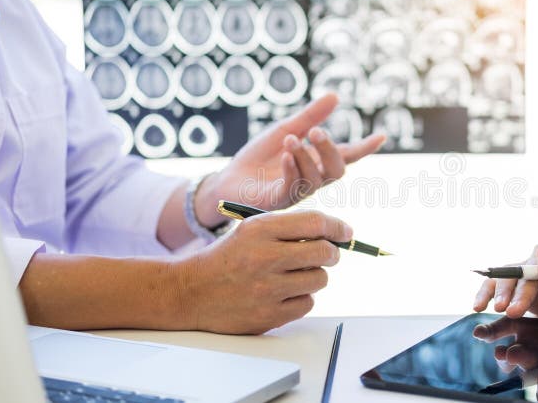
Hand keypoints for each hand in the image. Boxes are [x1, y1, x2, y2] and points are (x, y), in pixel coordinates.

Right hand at [177, 210, 351, 333]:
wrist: (192, 292)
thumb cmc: (228, 258)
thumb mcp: (252, 230)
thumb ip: (289, 228)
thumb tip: (335, 234)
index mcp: (260, 230)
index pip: (315, 223)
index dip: (337, 227)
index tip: (346, 232)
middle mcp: (264, 257)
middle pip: (324, 252)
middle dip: (331, 253)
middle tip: (325, 254)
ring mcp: (267, 289)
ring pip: (319, 279)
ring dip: (314, 277)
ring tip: (294, 275)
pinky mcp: (269, 315)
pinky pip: (307, 303)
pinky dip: (301, 298)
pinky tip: (283, 294)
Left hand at [195, 94, 385, 226]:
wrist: (228, 180)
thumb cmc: (258, 158)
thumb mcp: (285, 130)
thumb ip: (309, 116)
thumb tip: (335, 96)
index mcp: (317, 162)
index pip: (347, 156)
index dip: (365, 147)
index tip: (381, 136)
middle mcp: (313, 179)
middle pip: (338, 169)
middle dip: (330, 149)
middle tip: (316, 131)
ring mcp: (298, 192)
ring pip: (317, 178)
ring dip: (306, 155)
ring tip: (290, 138)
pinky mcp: (280, 201)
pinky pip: (294, 186)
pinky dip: (293, 168)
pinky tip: (286, 154)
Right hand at [473, 239, 537, 317]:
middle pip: (525, 268)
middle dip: (520, 290)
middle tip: (516, 311)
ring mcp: (525, 269)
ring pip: (508, 275)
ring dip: (501, 292)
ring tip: (498, 310)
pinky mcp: (515, 283)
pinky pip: (495, 284)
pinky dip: (485, 293)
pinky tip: (478, 305)